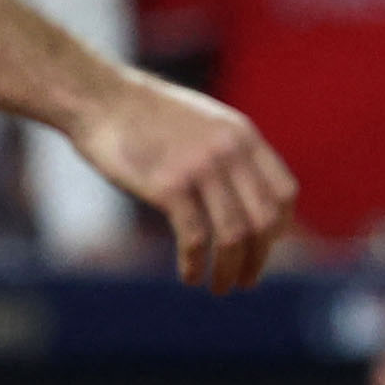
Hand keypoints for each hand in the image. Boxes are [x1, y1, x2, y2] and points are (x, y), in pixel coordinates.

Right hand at [68, 68, 297, 290]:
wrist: (99, 98)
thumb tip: (246, 195)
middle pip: (265, 221)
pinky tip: (189, 276)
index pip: (285, 193)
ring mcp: (200, 168)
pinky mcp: (168, 186)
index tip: (263, 246)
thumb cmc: (146, 115)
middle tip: (245, 281)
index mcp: (243, 135)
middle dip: (259, 259)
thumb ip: (229, 152)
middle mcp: (229, 151)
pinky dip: (196, 265)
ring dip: (230, 271)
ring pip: (234, 236)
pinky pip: (196, 239)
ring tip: (218, 286)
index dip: (280, 228)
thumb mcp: (204, 122)